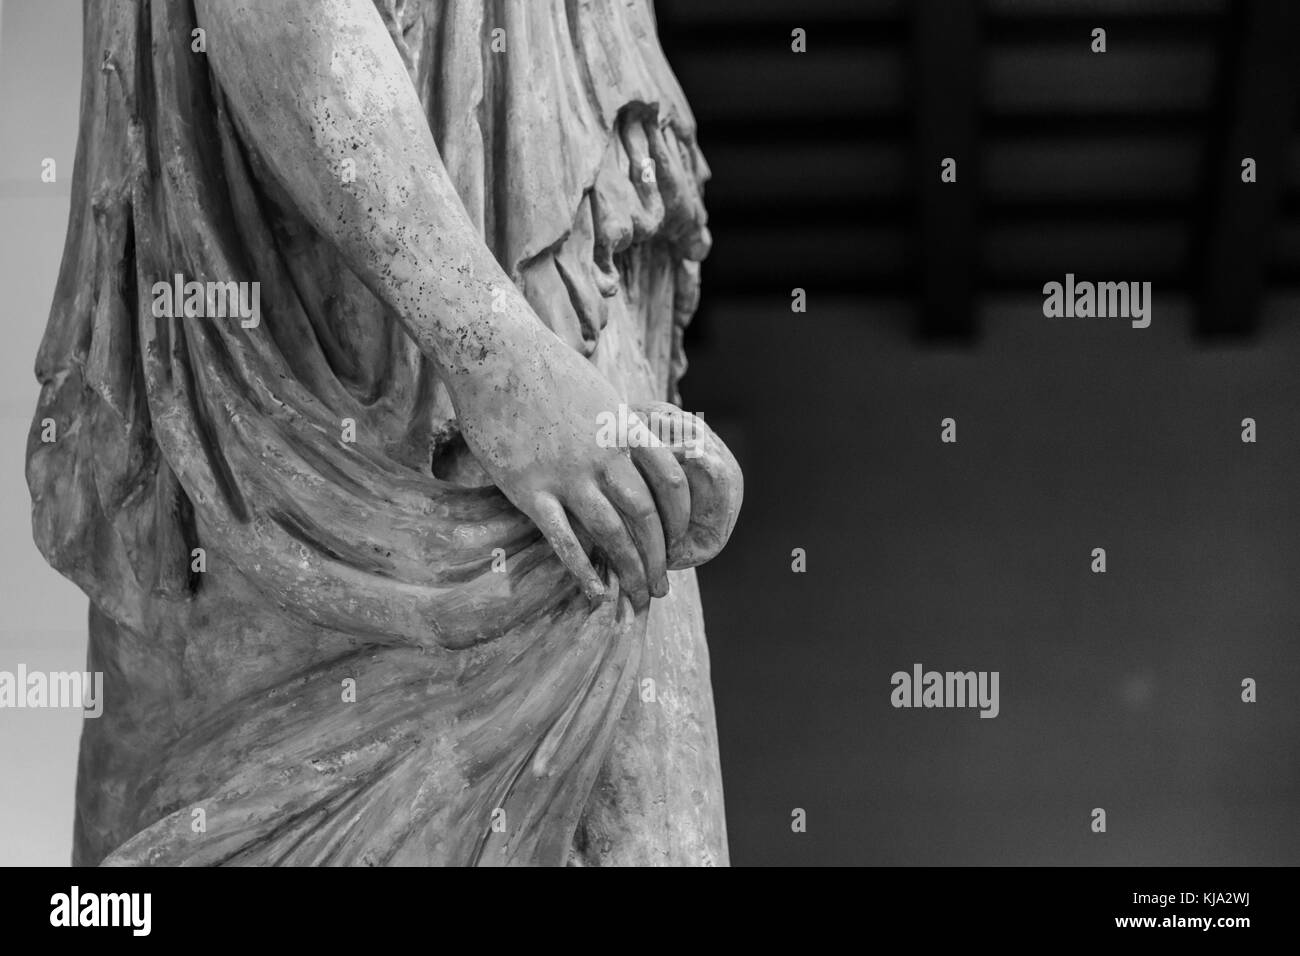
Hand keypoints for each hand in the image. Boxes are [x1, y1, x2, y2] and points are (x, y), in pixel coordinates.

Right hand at [449, 327, 690, 608]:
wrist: (493, 352)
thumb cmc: (541, 366)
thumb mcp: (596, 390)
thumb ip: (615, 424)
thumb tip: (631, 446)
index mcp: (624, 428)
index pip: (671, 482)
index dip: (680, 517)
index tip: (679, 542)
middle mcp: (604, 455)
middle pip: (646, 517)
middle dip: (658, 558)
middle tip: (661, 588)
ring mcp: (567, 474)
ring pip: (613, 534)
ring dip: (631, 570)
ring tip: (639, 597)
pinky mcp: (530, 489)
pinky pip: (564, 540)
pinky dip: (585, 571)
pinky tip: (596, 593)